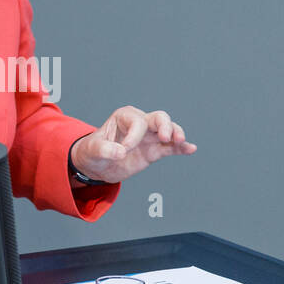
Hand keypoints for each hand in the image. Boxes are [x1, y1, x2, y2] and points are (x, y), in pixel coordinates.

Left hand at [71, 107, 196, 183]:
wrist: (96, 166)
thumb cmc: (92, 152)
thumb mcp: (92, 150)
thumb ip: (104, 149)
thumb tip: (120, 152)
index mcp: (124, 117)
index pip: (137, 122)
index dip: (134, 136)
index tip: (124, 150)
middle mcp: (139, 124)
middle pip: (159, 118)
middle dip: (165, 126)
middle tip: (166, 137)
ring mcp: (148, 137)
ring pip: (168, 131)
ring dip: (176, 135)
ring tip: (181, 142)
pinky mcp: (153, 151)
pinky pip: (170, 148)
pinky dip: (180, 148)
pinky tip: (190, 149)